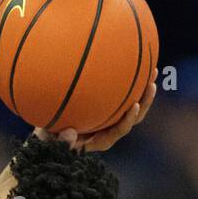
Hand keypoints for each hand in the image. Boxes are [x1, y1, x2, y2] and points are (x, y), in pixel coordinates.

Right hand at [34, 70, 157, 151]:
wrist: (45, 127)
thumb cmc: (46, 134)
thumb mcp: (47, 139)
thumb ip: (57, 140)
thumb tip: (70, 134)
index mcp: (99, 138)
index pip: (118, 131)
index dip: (128, 120)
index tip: (133, 105)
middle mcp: (108, 128)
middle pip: (132, 117)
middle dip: (144, 102)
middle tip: (150, 85)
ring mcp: (109, 116)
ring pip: (131, 103)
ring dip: (143, 88)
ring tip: (152, 70)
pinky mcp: (108, 104)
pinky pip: (122, 91)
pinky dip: (130, 79)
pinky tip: (133, 58)